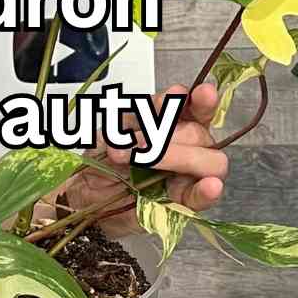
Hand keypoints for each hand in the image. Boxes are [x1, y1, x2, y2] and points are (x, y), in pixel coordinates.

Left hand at [56, 82, 228, 237]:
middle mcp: (188, 146)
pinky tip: (210, 186)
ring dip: (175, 157)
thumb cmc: (102, 158)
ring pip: (209, 162)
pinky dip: (207, 191)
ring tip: (140, 161)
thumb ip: (131, 124)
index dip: (200, 101)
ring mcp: (188, 175)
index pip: (197, 108)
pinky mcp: (183, 203)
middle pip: (198, 134)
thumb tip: (146, 126)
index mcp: (174, 123)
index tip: (191, 94)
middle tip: (135, 145)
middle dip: (166, 136)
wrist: (87, 192)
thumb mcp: (112, 132)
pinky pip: (202, 198)